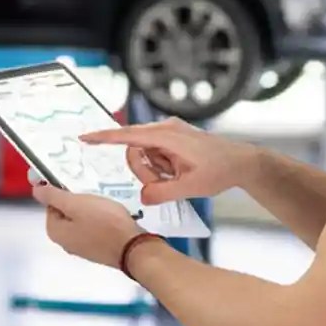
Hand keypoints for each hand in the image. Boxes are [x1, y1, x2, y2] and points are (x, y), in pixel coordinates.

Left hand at [31, 184, 145, 267]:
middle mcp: (65, 242)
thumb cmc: (105, 224)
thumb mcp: (75, 204)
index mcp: (55, 231)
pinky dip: (102, 218)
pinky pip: (95, 227)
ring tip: (105, 201)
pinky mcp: (98, 248)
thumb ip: (53, 196)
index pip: (50, 203)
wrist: (133, 247)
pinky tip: (112, 213)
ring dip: (91, 208)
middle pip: (66, 212)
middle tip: (93, 192)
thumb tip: (35, 190)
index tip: (76, 183)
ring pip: (82, 219)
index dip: (62, 191)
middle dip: (79, 200)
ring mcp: (83, 247)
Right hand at [80, 117, 256, 204]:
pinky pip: (154, 155)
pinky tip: (180, 172)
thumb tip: (142, 196)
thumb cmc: (220, 171)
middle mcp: (165, 129)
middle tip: (166, 183)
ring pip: (144, 155)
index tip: (84, 137)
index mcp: (167, 136)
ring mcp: (168, 132)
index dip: (104, 138)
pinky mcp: (171, 138)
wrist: (241, 162)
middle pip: (135, 151)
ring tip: (178, 177)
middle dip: (145, 172)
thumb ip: (162, 193)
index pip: (127, 136)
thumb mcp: (191, 188)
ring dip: (155, 172)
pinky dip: (162, 168)